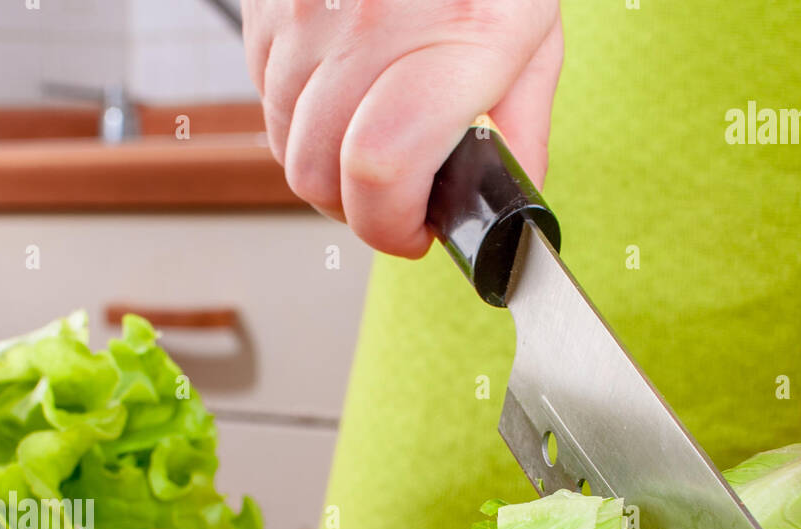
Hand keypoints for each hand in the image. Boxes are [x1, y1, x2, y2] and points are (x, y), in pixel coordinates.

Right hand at [242, 0, 562, 256]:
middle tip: (397, 198)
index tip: (416, 233)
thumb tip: (507, 205)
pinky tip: (344, 95)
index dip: (392, 227)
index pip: (380, 173)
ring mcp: (306, 10)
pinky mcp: (267, 4)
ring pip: (286, 144)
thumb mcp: (533, 37)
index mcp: (448, 39)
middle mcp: (366, 23)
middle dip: (358, 208)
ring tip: (372, 140)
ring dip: (327, 165)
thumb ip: (520, 130)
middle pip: (318, 173)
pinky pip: (266, 98)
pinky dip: (301, 118)